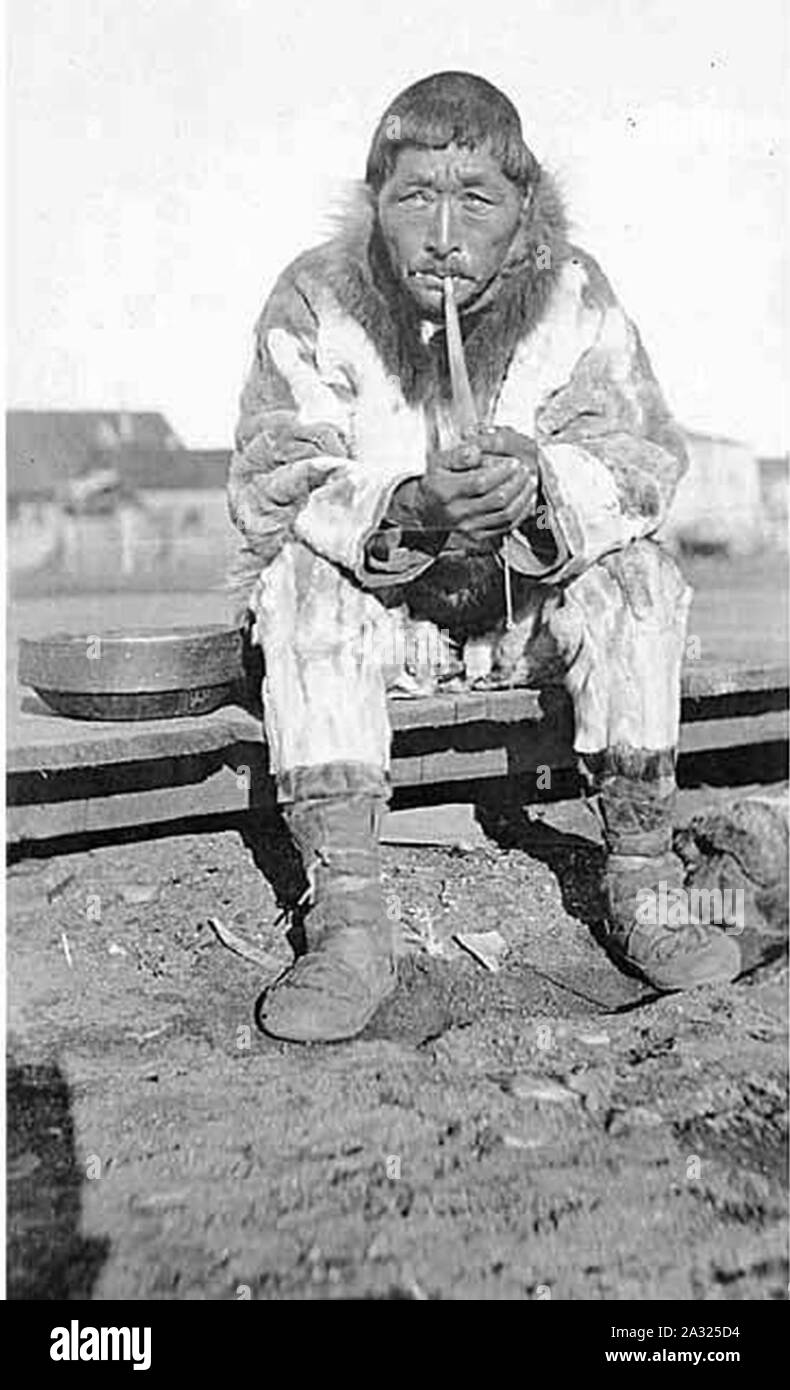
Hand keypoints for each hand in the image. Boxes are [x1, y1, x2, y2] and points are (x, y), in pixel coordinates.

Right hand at [415, 429, 537, 538]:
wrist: (423, 510)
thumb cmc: (434, 484)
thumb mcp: (439, 462)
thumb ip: (459, 454)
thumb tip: (476, 451)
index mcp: (446, 491)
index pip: (480, 482)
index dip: (502, 472)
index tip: (513, 462)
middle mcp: (457, 512)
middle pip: (497, 499)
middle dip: (516, 482)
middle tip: (525, 470)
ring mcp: (468, 527)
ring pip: (505, 514)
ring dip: (522, 497)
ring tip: (528, 482)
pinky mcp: (477, 536)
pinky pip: (505, 527)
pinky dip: (520, 513)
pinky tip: (525, 500)